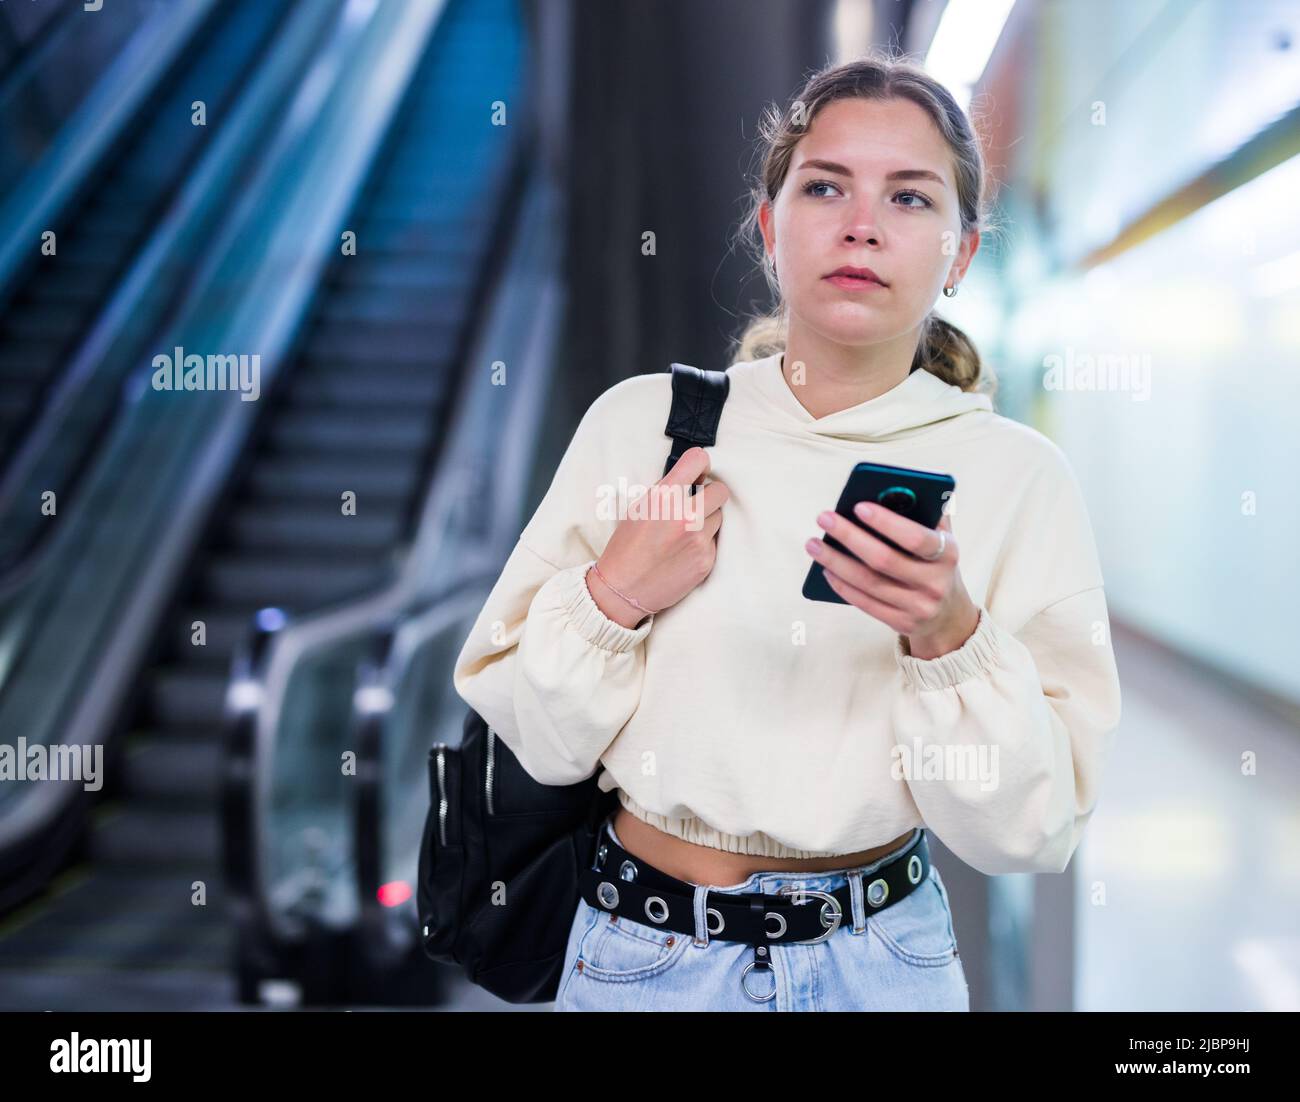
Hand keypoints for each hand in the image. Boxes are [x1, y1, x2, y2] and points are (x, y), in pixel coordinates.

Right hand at [587, 447, 728, 628]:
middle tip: (697, 503)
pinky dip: (704, 543)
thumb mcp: (639, 508)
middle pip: (720, 490)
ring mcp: (699, 540)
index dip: (700, 465)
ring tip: (685, 533)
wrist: (624, 589)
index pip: (699, 460)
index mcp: (664, 497)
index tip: (698, 473)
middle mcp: (685, 516)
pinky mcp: (707, 560)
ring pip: (719, 517)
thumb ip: (666, 491)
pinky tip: (685, 551)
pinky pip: (715, 541)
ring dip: (707, 520)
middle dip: (710, 494)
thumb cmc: (627, 548)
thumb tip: (691, 477)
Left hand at [805, 504, 979, 659]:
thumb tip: (888, 491)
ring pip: (869, 583)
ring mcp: (918, 607)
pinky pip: (865, 603)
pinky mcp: (902, 623)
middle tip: (824, 518)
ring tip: (814, 544)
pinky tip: (826, 569)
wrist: (950, 614)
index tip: (858, 506)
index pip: (915, 538)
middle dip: (850, 537)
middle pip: (884, 560)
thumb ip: (925, 514)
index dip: (887, 523)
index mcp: (947, 554)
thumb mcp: (941, 539)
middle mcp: (935, 583)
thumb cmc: (935, 564)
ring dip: (836, 562)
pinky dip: (843, 586)